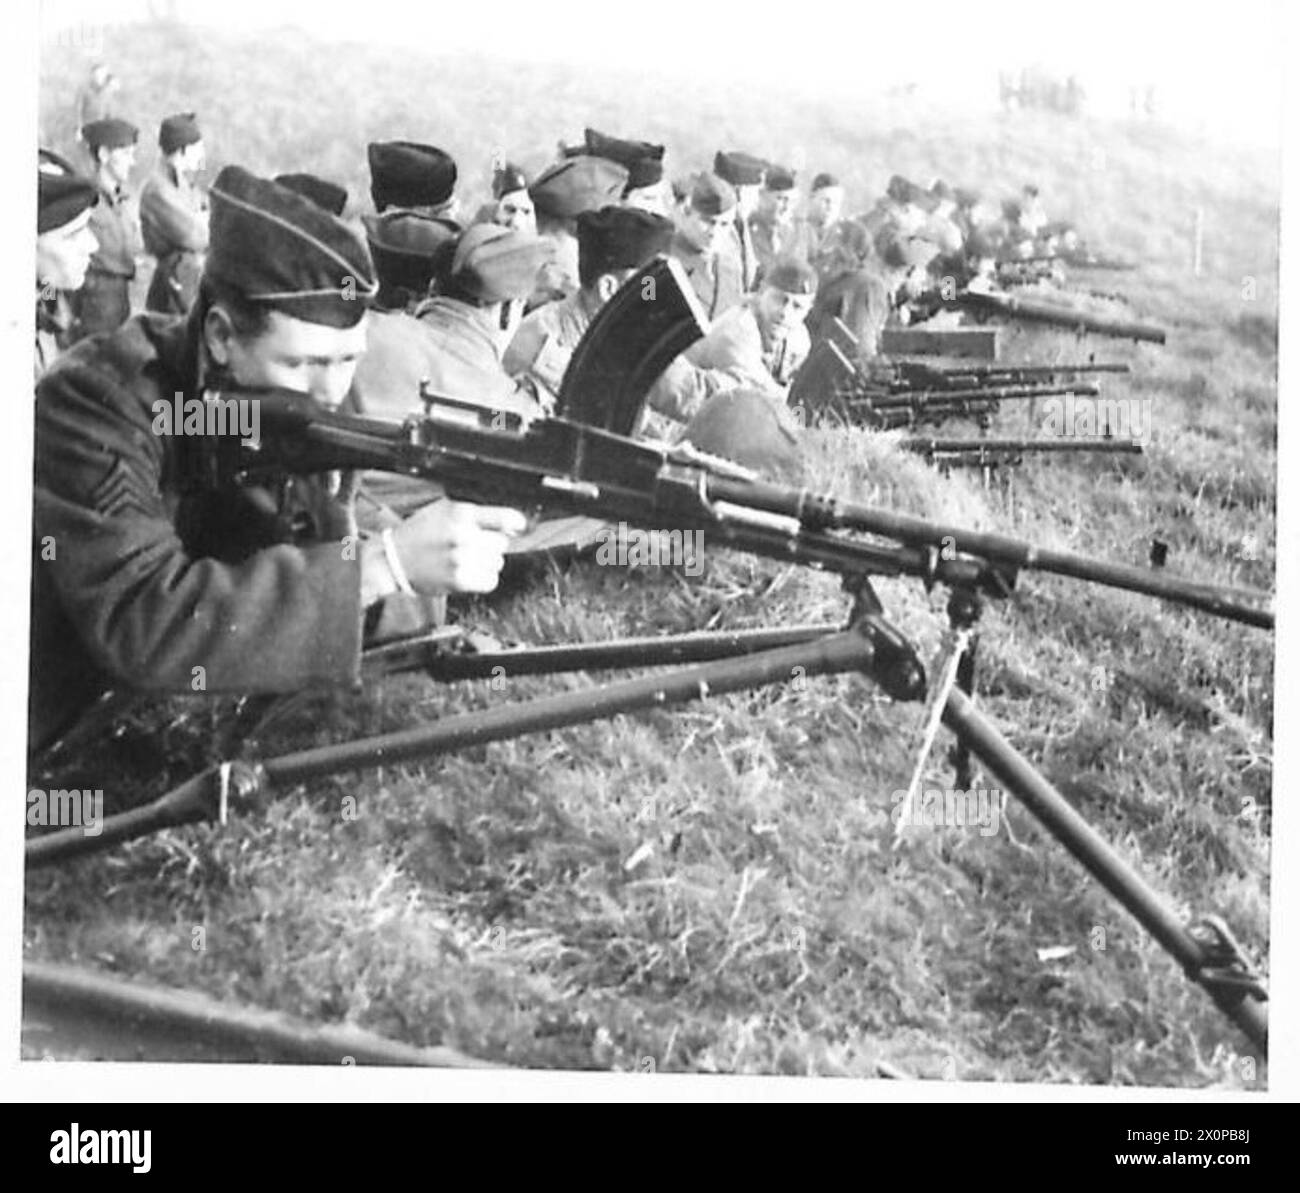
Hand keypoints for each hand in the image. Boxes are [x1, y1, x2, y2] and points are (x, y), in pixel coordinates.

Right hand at [390, 499, 526, 594]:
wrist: (394, 560)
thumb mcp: (445, 510)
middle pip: (502, 543)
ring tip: (466, 560)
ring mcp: (461, 558)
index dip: (515, 523)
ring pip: (497, 563)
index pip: (504, 517)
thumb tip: (512, 525)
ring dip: (486, 563)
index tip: (518, 527)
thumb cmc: (420, 533)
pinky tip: (468, 573)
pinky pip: (490, 581)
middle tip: (474, 547)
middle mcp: (463, 535)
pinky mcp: (459, 580)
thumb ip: (477, 515)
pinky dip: (483, 580)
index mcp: (460, 513)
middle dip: (491, 546)